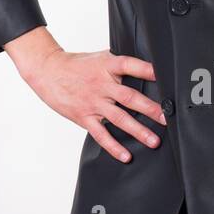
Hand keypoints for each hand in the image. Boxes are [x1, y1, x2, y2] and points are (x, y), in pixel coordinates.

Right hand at [12, 31, 166, 162]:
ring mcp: (93, 102)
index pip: (129, 65)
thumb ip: (119, 64)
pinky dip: (113, 146)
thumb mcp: (99, 57)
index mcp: (106, 65)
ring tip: (154, 141)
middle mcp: (101, 84)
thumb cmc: (75, 65)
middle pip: (129, 97)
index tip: (163, 76)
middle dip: (149, 109)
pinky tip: (126, 155)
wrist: (47, 71)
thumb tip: (145, 69)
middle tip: (166, 118)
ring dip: (138, 130)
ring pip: (119, 118)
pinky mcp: (84, 116)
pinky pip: (101, 134)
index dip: (146, 70)